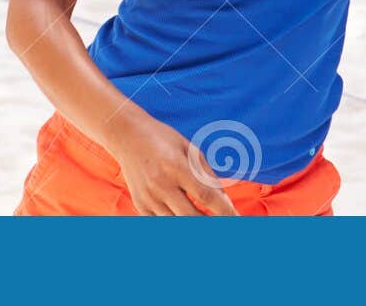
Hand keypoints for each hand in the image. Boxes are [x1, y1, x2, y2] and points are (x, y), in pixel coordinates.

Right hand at [106, 113, 238, 215]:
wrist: (127, 136)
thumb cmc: (163, 139)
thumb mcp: (190, 149)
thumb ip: (207, 175)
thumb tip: (224, 201)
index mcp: (176, 167)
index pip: (206, 197)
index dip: (225, 212)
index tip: (238, 220)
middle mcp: (161, 185)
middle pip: (192, 218)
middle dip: (212, 227)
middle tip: (227, 230)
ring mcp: (149, 197)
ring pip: (177, 225)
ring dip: (195, 226)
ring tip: (207, 223)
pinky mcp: (141, 205)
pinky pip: (163, 224)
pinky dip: (177, 223)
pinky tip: (185, 217)